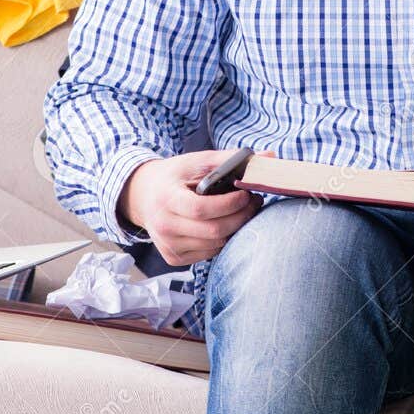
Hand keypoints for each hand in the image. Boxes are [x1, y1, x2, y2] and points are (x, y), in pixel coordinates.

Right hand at [117, 149, 263, 266]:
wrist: (143, 195)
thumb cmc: (174, 176)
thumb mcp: (197, 161)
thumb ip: (230, 159)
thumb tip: (269, 156)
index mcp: (166, 199)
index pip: (201, 210)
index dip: (229, 204)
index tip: (245, 194)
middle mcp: (163, 226)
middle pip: (213, 231)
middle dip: (240, 217)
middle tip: (253, 202)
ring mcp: (168, 245)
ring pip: (214, 245)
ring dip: (235, 229)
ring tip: (242, 211)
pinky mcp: (173, 258)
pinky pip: (208, 253)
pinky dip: (222, 240)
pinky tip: (224, 224)